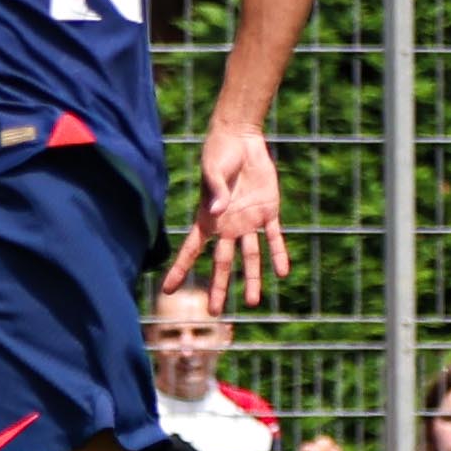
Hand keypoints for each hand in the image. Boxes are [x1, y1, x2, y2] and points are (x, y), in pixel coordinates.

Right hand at [162, 126, 291, 308]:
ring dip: (252, 279)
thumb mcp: (213, 170)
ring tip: (252, 302)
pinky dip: (278, 254)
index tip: (168, 291)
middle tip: (215, 312)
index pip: (190, 250)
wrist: (241, 139)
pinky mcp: (268, 212)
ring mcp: (248, 222)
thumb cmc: (219, 153)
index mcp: (207, 219)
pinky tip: (282, 272)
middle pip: (221, 262)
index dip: (180, 270)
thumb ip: (215, 190)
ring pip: (250, 257)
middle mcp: (227, 226)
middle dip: (218, 287)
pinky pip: (274, 238)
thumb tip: (217, 211)